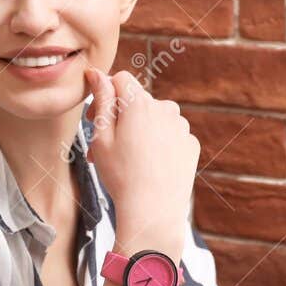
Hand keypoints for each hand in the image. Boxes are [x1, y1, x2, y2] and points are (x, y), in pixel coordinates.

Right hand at [84, 67, 198, 252]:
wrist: (153, 212)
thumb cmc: (122, 175)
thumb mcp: (101, 136)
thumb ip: (102, 100)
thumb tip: (96, 73)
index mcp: (140, 104)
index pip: (121, 80)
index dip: (105, 94)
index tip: (94, 116)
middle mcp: (166, 109)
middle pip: (138, 102)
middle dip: (119, 119)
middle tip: (102, 149)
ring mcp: (182, 127)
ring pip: (155, 119)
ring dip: (140, 131)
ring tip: (126, 161)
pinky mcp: (191, 144)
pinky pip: (170, 136)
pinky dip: (158, 145)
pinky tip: (148, 166)